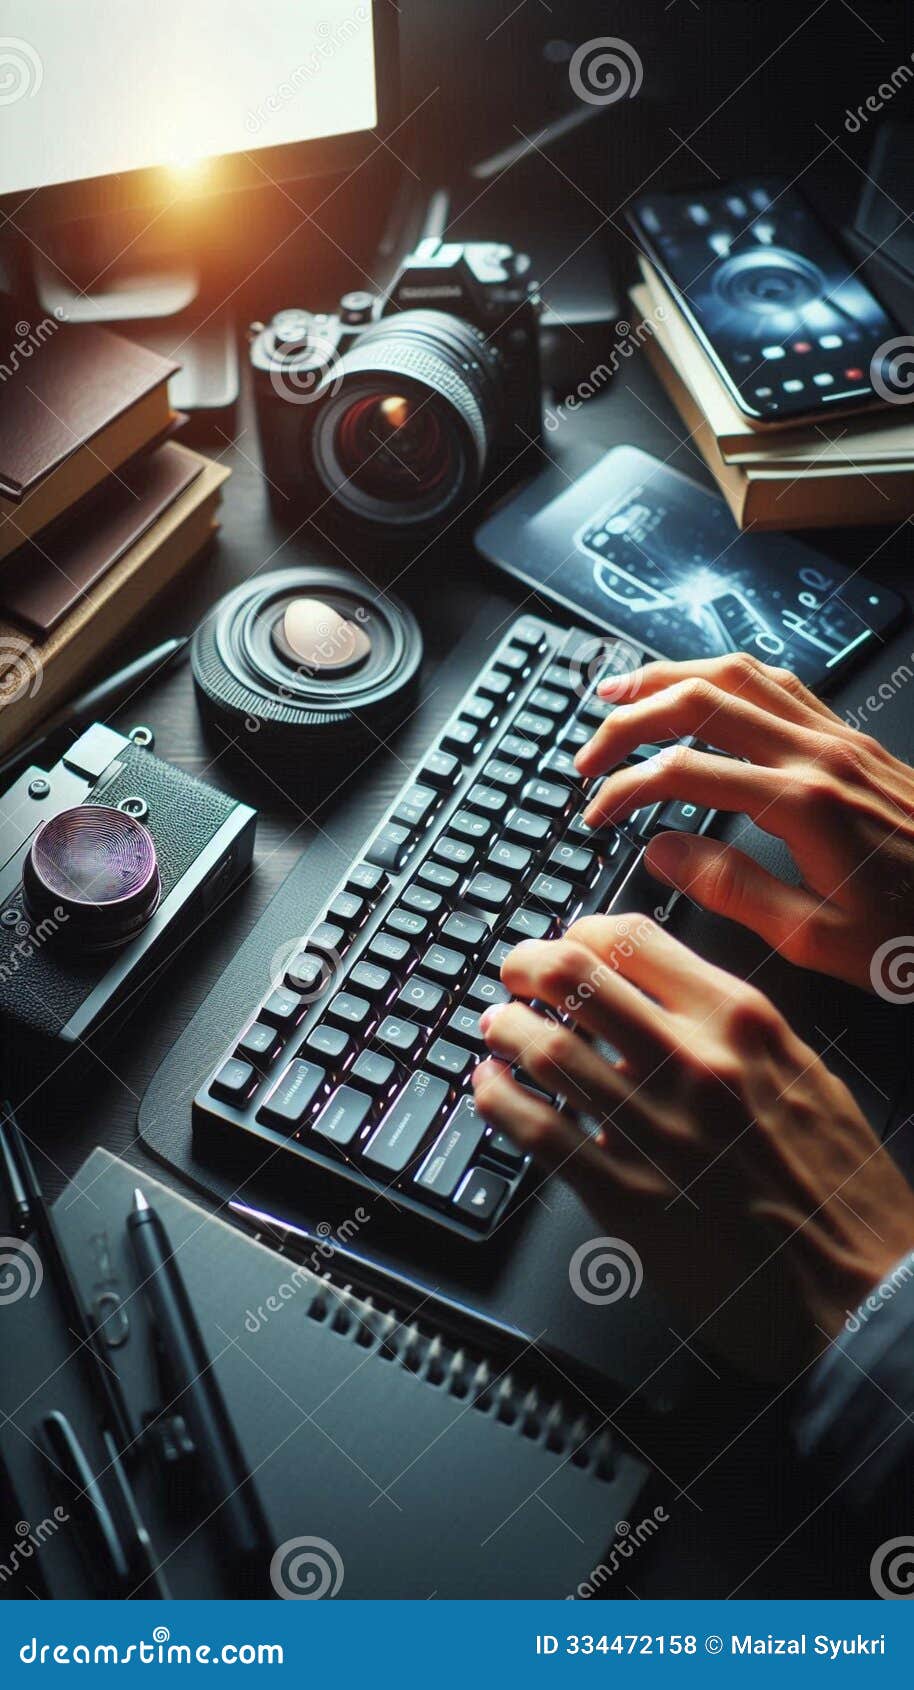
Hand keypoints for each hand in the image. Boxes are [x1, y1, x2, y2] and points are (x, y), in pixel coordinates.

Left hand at [471, 914, 913, 1379]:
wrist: (869, 1289)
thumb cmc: (842, 1186)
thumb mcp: (803, 1072)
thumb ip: (733, 1031)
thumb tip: (662, 1003)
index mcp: (741, 1022)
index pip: (633, 939)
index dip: (579, 932)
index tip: (565, 944)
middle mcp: (694, 1063)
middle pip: (573, 978)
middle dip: (526, 968)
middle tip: (513, 977)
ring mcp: (656, 1129)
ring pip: (546, 1051)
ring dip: (507, 1032)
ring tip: (497, 1030)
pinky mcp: (626, 1198)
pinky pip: (538, 1133)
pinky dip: (499, 1102)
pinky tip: (490, 1091)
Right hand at [573, 651, 913, 993]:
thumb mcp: (818, 938)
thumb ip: (731, 889)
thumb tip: (660, 851)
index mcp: (801, 806)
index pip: (682, 772)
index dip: (623, 787)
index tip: (596, 815)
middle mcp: (818, 755)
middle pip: (699, 700)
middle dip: (630, 717)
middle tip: (587, 749)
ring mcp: (838, 739)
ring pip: (738, 674)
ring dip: (670, 677)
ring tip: (621, 693)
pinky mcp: (854, 740)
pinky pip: (780, 681)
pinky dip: (725, 675)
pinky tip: (703, 688)